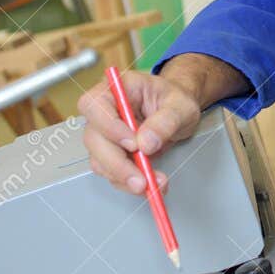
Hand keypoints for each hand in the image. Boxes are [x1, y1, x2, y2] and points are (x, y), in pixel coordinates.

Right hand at [78, 65, 205, 194]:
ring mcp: (105, 134)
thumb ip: (165, 121)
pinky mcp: (112, 153)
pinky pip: (112, 172)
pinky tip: (150, 184)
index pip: (94, 105)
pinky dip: (129, 182)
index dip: (108, 127)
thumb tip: (146, 142)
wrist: (178, 113)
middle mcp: (105, 111)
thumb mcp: (180, 106)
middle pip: (93, 138)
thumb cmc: (176, 100)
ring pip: (100, 160)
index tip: (133, 144)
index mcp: (117, 89)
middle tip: (141, 180)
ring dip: (124, 177)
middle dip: (116, 163)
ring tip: (153, 184)